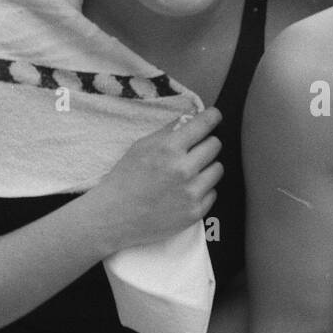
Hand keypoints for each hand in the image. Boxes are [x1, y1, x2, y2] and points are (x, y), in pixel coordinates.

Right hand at [88, 107, 222, 252]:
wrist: (114, 216)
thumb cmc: (125, 179)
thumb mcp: (141, 146)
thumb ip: (168, 131)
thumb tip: (190, 119)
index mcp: (169, 148)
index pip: (204, 124)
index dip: (212, 117)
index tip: (214, 116)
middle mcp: (184, 169)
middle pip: (215, 145)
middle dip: (206, 144)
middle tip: (193, 151)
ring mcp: (191, 192)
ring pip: (218, 169)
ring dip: (207, 168)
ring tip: (188, 173)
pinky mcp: (195, 211)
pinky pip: (213, 192)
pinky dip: (202, 190)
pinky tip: (184, 192)